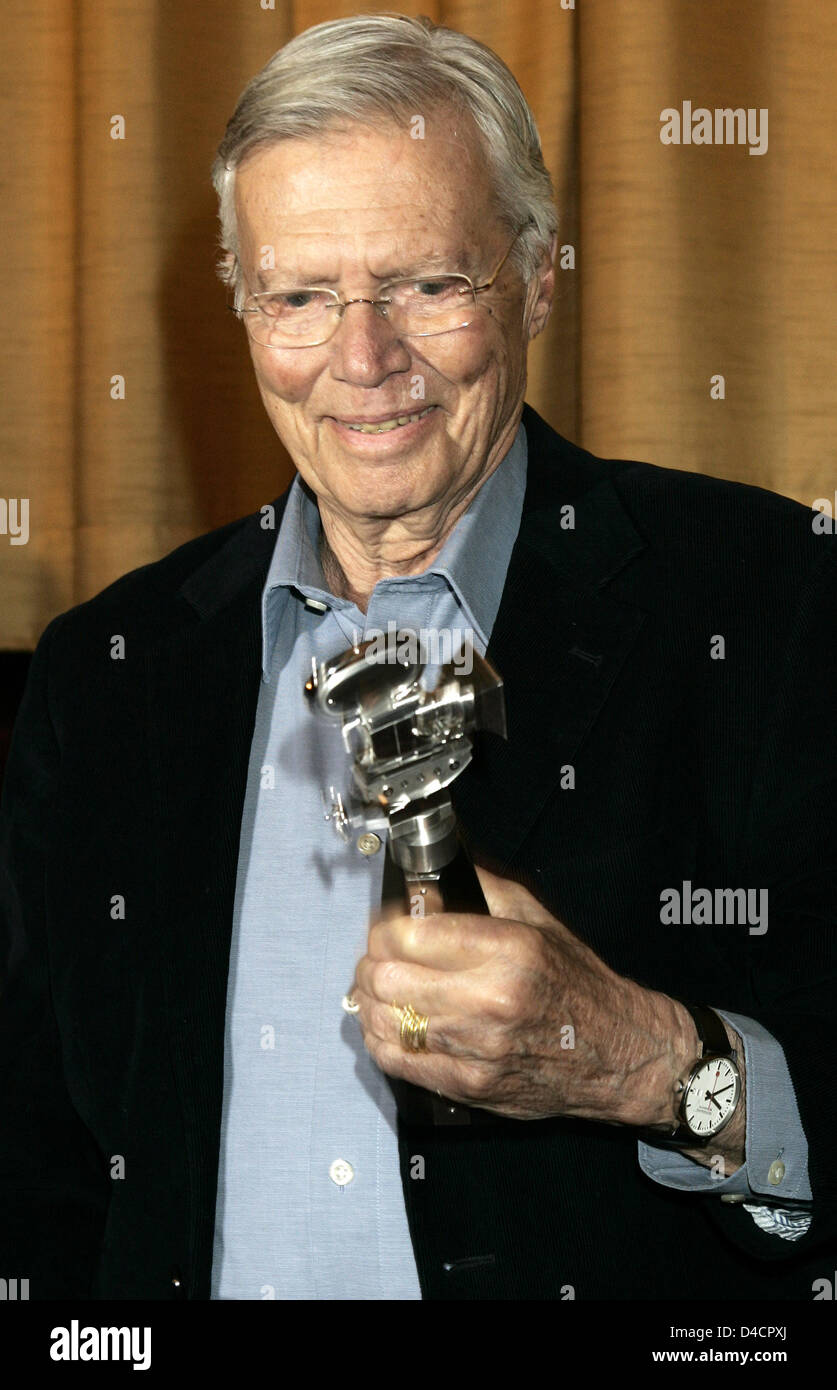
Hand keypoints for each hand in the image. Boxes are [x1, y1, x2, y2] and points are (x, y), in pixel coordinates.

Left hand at [350, 865, 703, 1127]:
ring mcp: (475, 1048)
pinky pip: (394, 1060)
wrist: (616, 1053)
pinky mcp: (466, 1085)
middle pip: (385, 976)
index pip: (408, 934)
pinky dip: (379, 1037)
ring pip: (382, 1018)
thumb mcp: (537, 919)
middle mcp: (488, 1000)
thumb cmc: (576, 983)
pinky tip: (391, 1022)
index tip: (391, 921)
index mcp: (506, 950)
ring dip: (372, 998)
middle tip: (383, 954)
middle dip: (373, 960)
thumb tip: (427, 872)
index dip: (386, 924)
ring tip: (385, 987)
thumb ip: (480, 887)